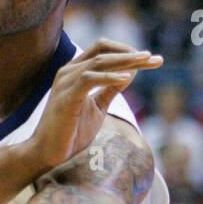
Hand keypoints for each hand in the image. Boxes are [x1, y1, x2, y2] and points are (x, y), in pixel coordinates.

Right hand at [33, 39, 161, 170]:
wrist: (48, 153)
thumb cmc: (70, 132)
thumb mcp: (98, 108)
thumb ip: (110, 89)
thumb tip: (130, 73)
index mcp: (75, 72)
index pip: (103, 50)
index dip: (128, 51)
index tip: (152, 59)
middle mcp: (69, 71)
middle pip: (103, 50)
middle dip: (131, 53)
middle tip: (154, 58)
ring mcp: (65, 82)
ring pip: (99, 61)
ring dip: (125, 61)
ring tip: (145, 63)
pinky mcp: (66, 97)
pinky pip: (89, 79)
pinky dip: (109, 77)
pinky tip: (127, 78)